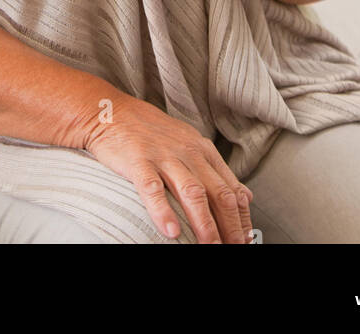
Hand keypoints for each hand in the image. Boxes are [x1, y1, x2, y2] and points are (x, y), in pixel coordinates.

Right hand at [82, 93, 253, 243]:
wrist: (113, 112)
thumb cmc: (151, 132)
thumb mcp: (190, 144)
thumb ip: (216, 170)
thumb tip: (245, 196)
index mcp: (203, 150)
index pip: (231, 189)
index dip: (242, 218)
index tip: (246, 239)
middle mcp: (188, 153)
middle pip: (218, 193)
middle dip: (230, 226)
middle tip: (235, 248)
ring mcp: (164, 156)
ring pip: (192, 193)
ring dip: (205, 224)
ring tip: (211, 247)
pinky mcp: (139, 161)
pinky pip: (153, 189)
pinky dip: (163, 211)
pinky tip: (171, 231)